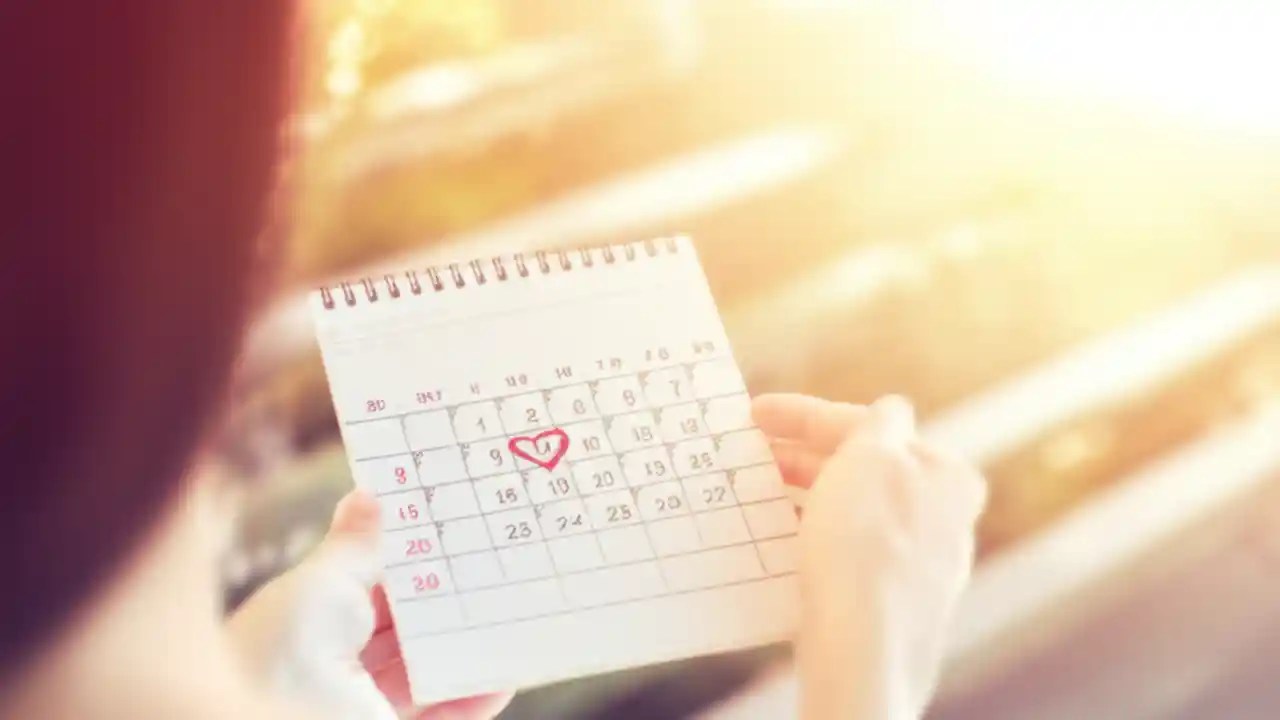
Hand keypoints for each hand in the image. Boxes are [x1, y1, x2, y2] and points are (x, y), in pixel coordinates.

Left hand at [227, 492, 512, 719]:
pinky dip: (475, 697)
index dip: (402, 555)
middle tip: (491, 567)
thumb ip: (353, 547)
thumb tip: (368, 494)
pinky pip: (443, 714)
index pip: (363, 583)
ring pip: (424, 671)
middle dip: (443, 600)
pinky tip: (502, 676)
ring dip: (465, 647)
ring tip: (506, 615)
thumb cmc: (283, 655)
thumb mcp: (320, 587)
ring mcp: (362, 702)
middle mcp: (332, 665)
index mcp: (306, 622)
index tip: (447, 527)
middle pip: (400, 627)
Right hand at [752, 394, 985, 719]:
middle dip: (809, 457)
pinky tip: (786, 540)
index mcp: (951, 476)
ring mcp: (922, 564)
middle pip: (867, 469)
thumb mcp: (871, 456)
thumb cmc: (868, 542)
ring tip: (764, 495)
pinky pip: (851, 552)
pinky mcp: (894, 602)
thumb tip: (890, 412)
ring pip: (857, 512)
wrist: (863, 646)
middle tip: (756, 455)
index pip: (872, 425)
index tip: (756, 413)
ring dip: (810, 496)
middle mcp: (947, 520)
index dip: (807, 414)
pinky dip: (819, 535)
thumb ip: (879, 423)